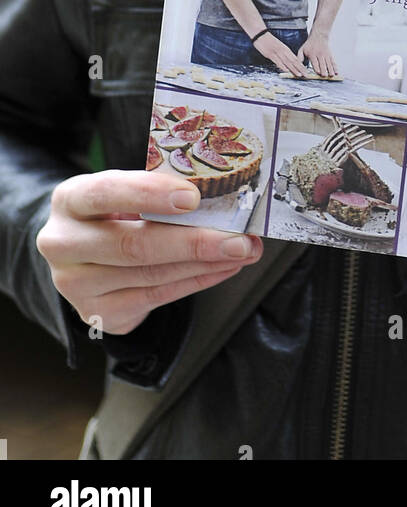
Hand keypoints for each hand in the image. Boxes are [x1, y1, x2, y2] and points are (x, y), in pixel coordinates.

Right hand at [36, 169, 262, 335]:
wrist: (84, 257)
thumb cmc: (114, 213)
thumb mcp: (123, 193)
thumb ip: (156, 192)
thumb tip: (218, 193)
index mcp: (70, 200)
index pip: (105, 193)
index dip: (149, 194)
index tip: (193, 196)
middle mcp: (63, 243)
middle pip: (132, 244)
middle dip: (193, 241)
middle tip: (238, 237)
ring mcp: (76, 284)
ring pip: (150, 274)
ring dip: (204, 263)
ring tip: (242, 251)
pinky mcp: (98, 313)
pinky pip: (156, 297)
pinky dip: (196, 281)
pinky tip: (223, 268)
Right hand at [254, 31, 310, 76]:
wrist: (261, 34)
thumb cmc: (269, 40)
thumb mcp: (278, 47)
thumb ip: (283, 54)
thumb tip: (287, 62)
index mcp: (286, 49)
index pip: (295, 59)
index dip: (301, 65)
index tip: (306, 71)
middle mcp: (283, 51)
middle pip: (293, 61)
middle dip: (300, 69)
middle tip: (306, 75)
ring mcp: (277, 53)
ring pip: (287, 62)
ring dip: (293, 69)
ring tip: (299, 74)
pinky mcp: (270, 54)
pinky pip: (278, 61)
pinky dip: (282, 66)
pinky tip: (286, 70)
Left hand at [297, 30, 337, 77]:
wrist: (319, 36)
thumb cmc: (309, 44)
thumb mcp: (302, 49)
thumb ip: (299, 57)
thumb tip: (297, 65)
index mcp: (312, 54)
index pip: (315, 62)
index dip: (317, 67)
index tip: (318, 73)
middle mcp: (320, 55)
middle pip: (322, 64)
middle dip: (324, 70)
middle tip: (325, 75)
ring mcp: (326, 55)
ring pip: (328, 64)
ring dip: (330, 70)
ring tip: (331, 75)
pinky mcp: (330, 55)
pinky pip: (333, 62)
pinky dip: (335, 67)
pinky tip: (336, 72)